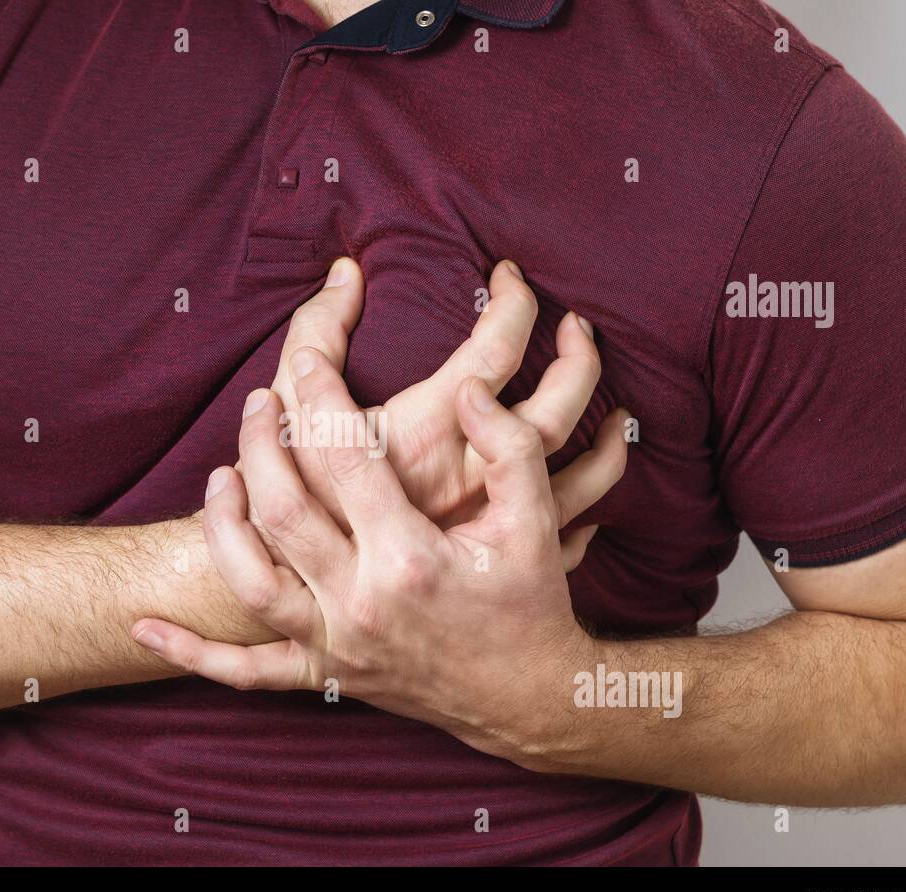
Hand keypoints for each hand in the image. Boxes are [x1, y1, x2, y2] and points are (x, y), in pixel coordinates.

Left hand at [134, 371, 626, 768]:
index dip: (319, 399)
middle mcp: (361, 604)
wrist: (527, 699)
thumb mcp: (536, 521)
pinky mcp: (325, 676)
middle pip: (281, 510)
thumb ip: (508, 448)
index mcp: (411, 559)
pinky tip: (148, 627)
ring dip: (222, 523)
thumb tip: (466, 388)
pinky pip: (245, 673)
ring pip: (250, 581)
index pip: (343, 460)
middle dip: (261, 444)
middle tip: (260, 401)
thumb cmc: (530, 602)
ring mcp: (336, 646)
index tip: (305, 360)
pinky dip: (191, 654)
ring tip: (221, 473)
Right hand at [265, 257, 615, 567]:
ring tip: (613, 400)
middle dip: (577, 354)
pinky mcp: (496, 562)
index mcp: (432, 431)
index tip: (510, 276)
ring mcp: (494, 525)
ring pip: (583, 472)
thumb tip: (347, 272)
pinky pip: (573, 529)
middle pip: (558, 405)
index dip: (513, 301)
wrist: (303, 606)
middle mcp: (476, 478)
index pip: (499, 348)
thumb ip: (316, 335)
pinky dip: (588, 500)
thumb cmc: (294, 504)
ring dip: (607, 429)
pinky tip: (589, 474)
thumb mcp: (292, 409)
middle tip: (576, 324)